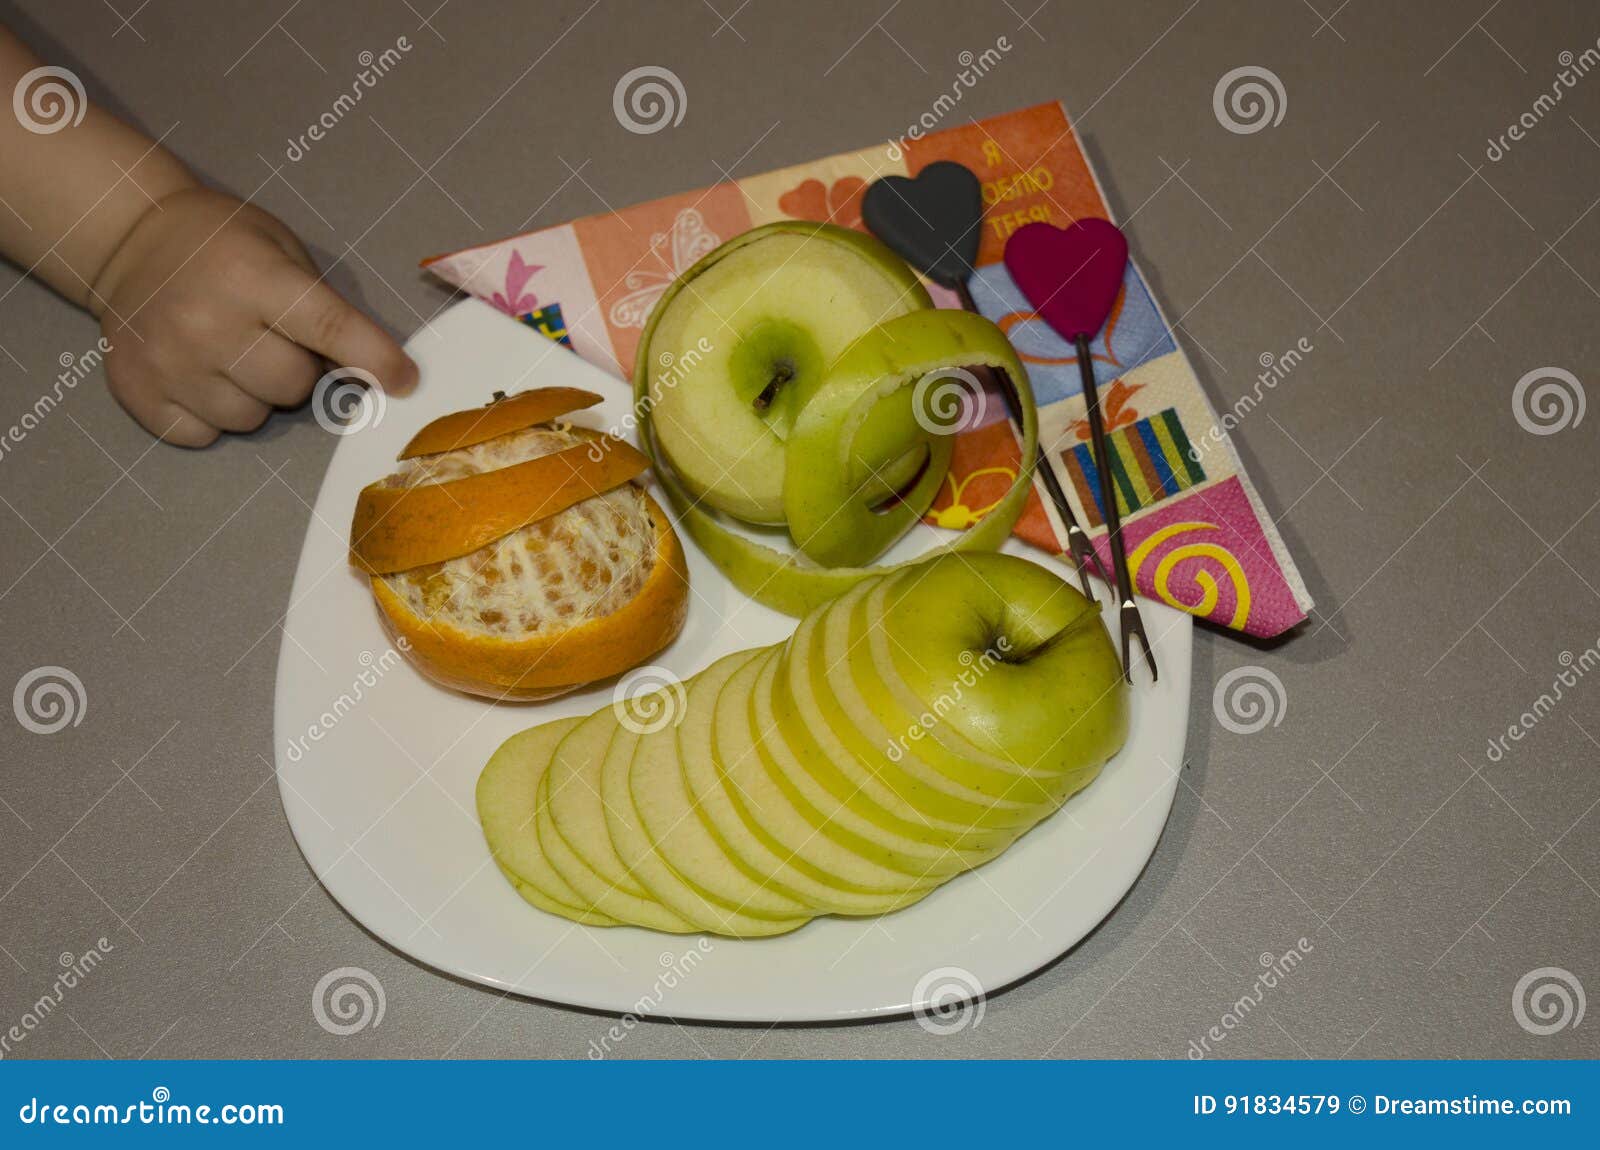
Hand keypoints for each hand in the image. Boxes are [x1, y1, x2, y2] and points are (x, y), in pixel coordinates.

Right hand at [90, 187, 416, 446]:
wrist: (127, 238)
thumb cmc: (222, 244)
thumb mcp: (279, 248)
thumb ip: (323, 306)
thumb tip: (374, 372)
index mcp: (252, 277)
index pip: (331, 330)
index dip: (376, 360)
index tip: (405, 382)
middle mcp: (208, 322)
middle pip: (294, 386)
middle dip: (297, 370)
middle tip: (271, 339)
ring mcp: (168, 361)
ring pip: (250, 418)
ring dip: (253, 395)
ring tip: (228, 353)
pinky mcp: (137, 392)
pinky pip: (204, 435)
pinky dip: (210, 414)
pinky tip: (196, 373)